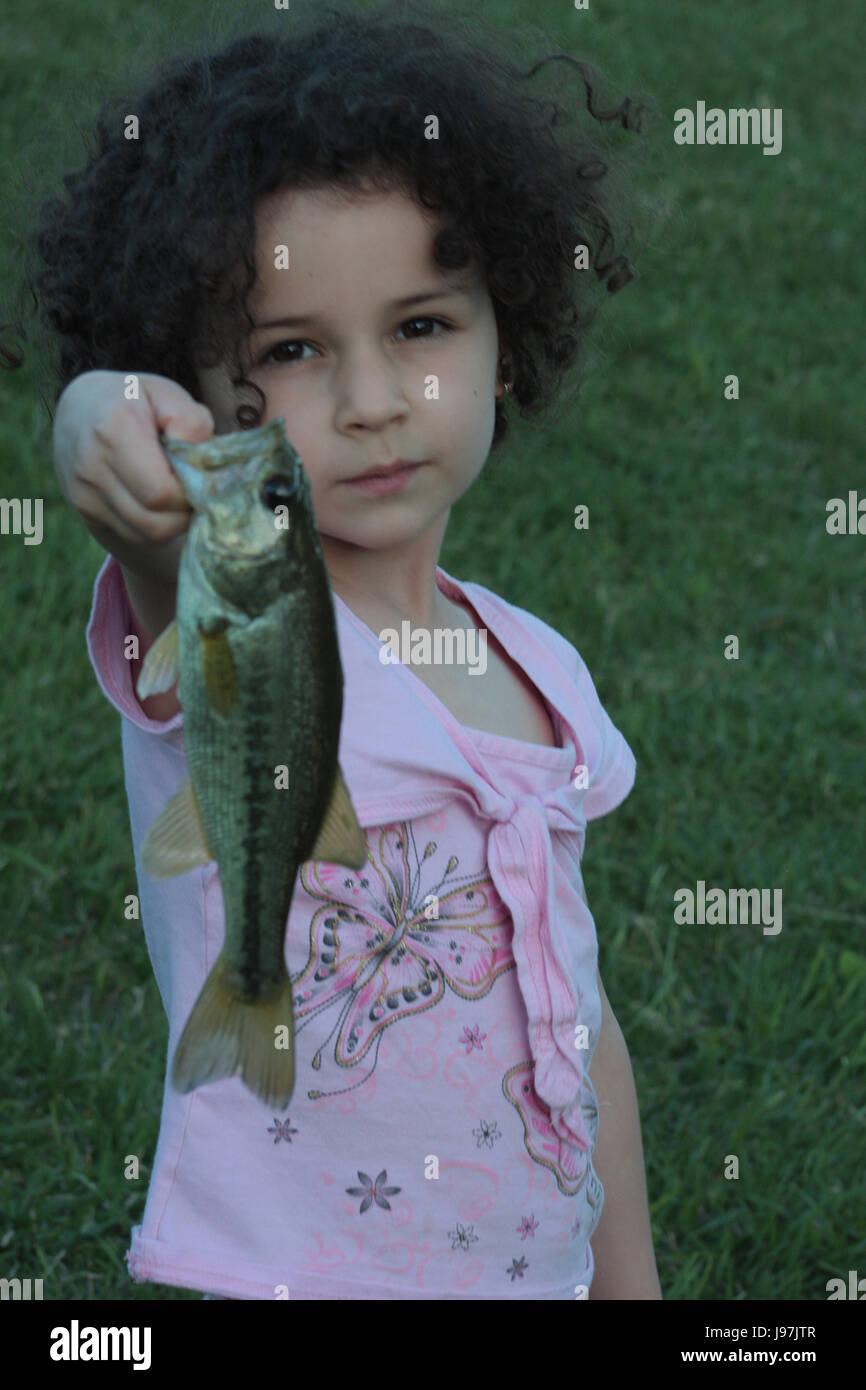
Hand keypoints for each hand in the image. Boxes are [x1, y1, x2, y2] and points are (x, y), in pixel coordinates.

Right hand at [53, 370, 213, 585]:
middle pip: (156, 522)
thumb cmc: (135, 400)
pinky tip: (159, 502)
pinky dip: (156, 527)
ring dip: (173, 523)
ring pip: (148, 536)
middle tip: (194, 488)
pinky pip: (135, 537)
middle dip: (185, 512)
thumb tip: (200, 462)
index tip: (200, 473)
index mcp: (113, 427)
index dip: (192, 491)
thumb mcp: (167, 394)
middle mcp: (91, 464)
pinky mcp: (86, 511)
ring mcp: (83, 493)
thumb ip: (191, 421)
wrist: (80, 411)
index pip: (161, 492)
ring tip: (177, 493)